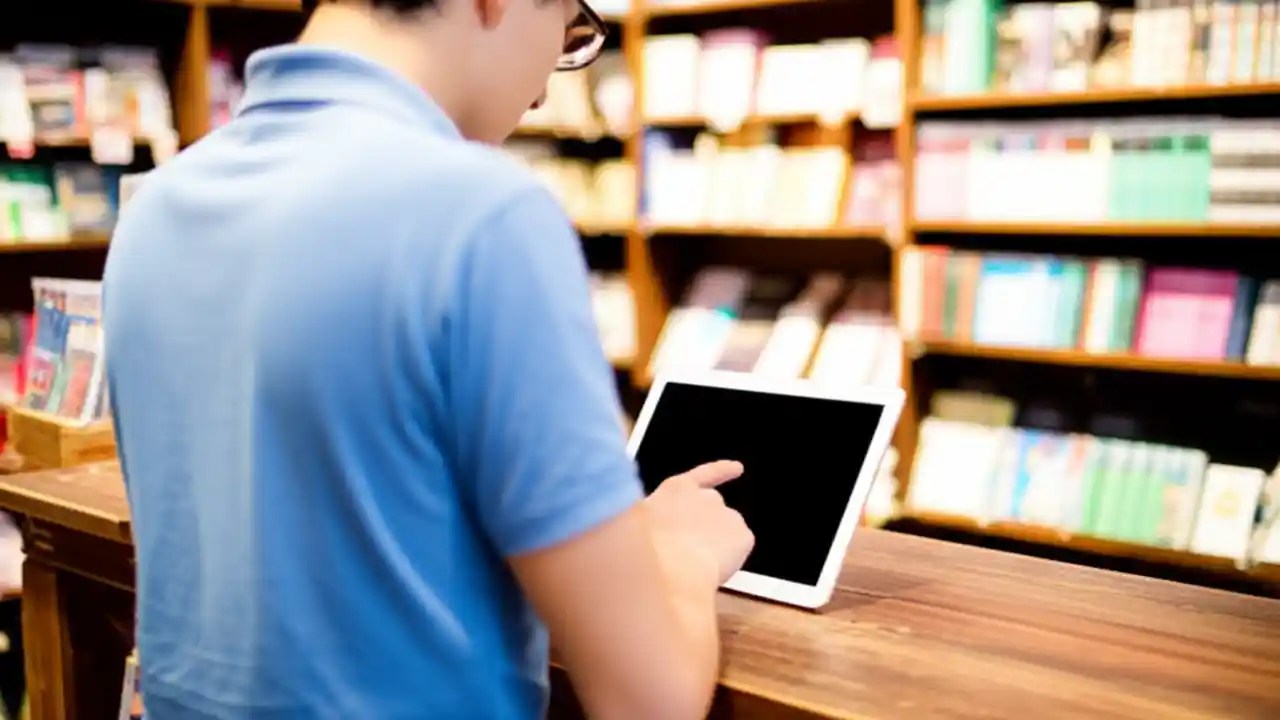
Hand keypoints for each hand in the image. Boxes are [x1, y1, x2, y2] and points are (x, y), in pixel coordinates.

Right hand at [645, 461, 754, 585]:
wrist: (668, 568)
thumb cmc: (644, 548)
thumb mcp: (638, 523)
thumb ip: (655, 520)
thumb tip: (659, 531)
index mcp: (677, 489)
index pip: (704, 475)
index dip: (722, 471)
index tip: (738, 468)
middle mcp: (706, 497)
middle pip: (714, 508)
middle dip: (706, 524)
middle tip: (691, 550)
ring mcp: (727, 515)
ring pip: (728, 531)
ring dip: (717, 545)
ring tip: (696, 567)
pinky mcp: (743, 537)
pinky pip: (739, 550)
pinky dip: (731, 560)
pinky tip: (715, 570)